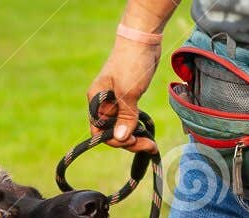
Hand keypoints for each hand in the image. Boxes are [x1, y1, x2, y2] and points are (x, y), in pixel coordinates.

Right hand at [87, 36, 159, 152]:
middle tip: (151, 145)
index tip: (136, 141)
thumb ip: (125, 116)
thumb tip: (121, 138)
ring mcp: (115, 101)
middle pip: (111, 132)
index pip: (100, 132)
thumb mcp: (129, 92)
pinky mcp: (126, 97)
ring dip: (134, 136)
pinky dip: (137, 126)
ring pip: (121, 127)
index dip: (117, 140)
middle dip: (129, 141)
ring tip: (151, 142)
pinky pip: (128, 118)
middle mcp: (103, 104)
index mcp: (97, 101)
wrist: (143, 40)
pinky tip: (147, 129)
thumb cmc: (132, 63)